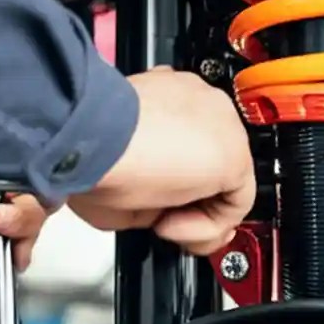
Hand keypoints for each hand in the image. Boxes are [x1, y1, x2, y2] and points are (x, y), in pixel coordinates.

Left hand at [0, 137, 48, 320]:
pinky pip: (8, 253)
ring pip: (24, 214)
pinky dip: (21, 250)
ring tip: (4, 221)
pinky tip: (11, 248)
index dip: (22, 152)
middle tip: (16, 198)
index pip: (1, 147)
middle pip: (21, 179)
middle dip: (32, 187)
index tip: (28, 159)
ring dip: (28, 217)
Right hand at [69, 67, 255, 254]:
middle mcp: (196, 102)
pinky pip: (235, 203)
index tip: (152, 202)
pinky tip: (169, 223)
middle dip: (188, 202)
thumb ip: (145, 183)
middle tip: (159, 220)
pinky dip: (204, 227)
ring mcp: (219, 123)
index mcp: (165, 96)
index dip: (174, 180)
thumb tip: (156, 210)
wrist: (93, 135)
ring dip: (193, 218)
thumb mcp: (117, 167)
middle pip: (210, 161)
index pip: (186, 137)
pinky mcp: (234, 152)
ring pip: (225, 184)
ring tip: (160, 223)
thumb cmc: (88, 145)